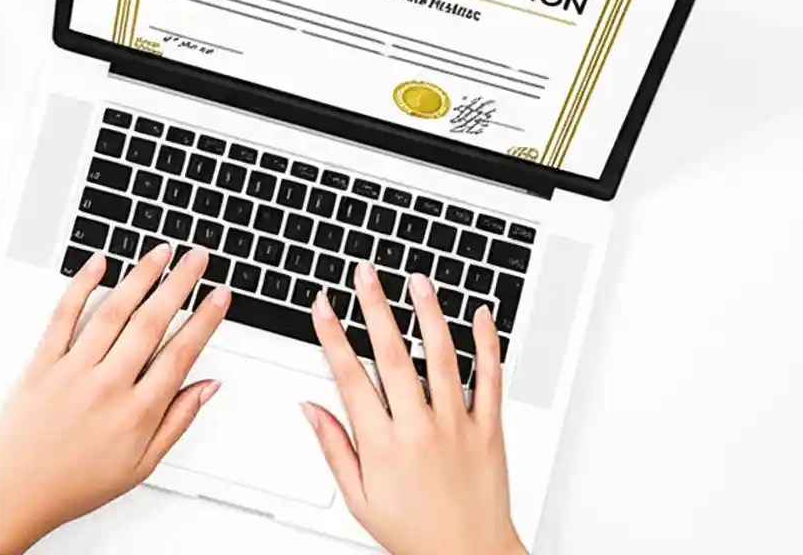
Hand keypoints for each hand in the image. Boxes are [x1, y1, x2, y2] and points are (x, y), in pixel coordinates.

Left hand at [0, 244, 229, 553]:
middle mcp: (107, 386)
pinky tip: (99, 264)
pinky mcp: (42, 363)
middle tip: (197, 258)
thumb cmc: (76, 483)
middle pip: (151, 322)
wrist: (15, 494)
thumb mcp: (142, 465)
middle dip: (180, 284)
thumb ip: (178, 421)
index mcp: (136, 413)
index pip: (181, 353)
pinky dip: (81, 285)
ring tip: (161, 253)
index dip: (205, 320)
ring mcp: (72, 371)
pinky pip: (63, 316)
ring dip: (141, 276)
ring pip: (113, 311)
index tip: (219, 296)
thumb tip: (207, 386)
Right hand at [303, 267, 526, 554]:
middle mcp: (419, 428)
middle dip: (375, 306)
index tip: (323, 306)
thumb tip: (312, 408)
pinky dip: (487, 344)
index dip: (332, 336)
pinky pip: (490, 378)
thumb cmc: (414, 532)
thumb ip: (335, 448)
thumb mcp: (359, 499)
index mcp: (383, 444)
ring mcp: (457, 424)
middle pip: (391, 354)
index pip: (350, 376)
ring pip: (441, 356)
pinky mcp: (488, 428)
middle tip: (365, 273)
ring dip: (428, 313)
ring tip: (417, 280)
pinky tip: (480, 315)